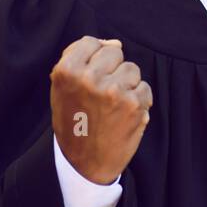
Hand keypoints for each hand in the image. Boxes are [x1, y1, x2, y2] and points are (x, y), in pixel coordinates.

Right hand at [50, 36, 152, 184]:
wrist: (84, 164)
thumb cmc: (73, 121)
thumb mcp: (62, 87)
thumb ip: (80, 58)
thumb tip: (115, 42)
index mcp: (67, 71)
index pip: (91, 43)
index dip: (93, 60)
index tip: (90, 78)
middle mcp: (90, 78)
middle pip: (114, 52)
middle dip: (111, 69)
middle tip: (102, 93)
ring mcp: (114, 91)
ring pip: (132, 69)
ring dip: (127, 84)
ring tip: (113, 105)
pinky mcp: (134, 105)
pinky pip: (144, 88)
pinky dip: (138, 101)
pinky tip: (124, 115)